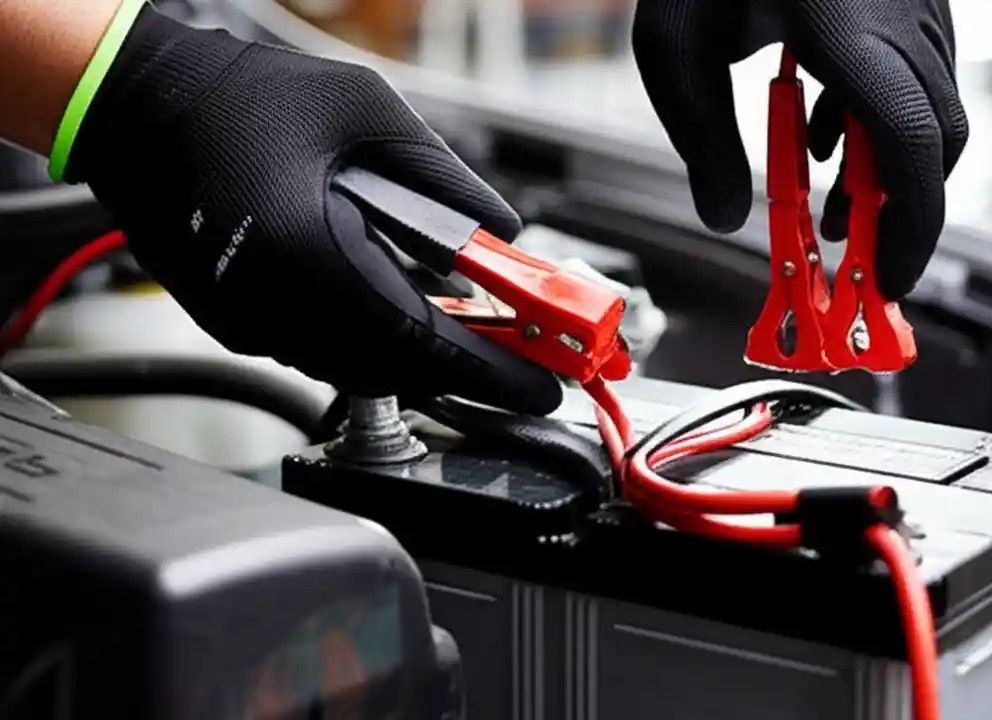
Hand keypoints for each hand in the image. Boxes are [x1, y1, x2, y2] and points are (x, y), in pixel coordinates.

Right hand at [63, 6, 561, 413]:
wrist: (134, 103)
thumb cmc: (240, 96)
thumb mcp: (368, 112)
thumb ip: (445, 181)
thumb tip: (503, 233)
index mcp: (308, 253)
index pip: (423, 342)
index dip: (494, 371)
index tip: (543, 387)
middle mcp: (273, 305)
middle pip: (394, 371)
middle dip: (463, 369)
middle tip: (520, 357)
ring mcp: (247, 322)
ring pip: (357, 370)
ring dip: (419, 356)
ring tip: (471, 329)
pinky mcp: (234, 322)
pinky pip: (320, 352)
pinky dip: (372, 342)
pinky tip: (400, 309)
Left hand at [633, 0, 968, 300]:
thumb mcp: (676, 47)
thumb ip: (702, 138)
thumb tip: (724, 217)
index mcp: (852, 34)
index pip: (913, 147)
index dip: (911, 227)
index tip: (888, 281)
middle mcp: (903, 23)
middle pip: (935, 145)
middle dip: (898, 214)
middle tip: (850, 259)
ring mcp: (916, 10)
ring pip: (929, 115)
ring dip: (884, 173)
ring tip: (825, 207)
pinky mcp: (907, 5)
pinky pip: (914, 81)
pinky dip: (878, 127)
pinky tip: (821, 133)